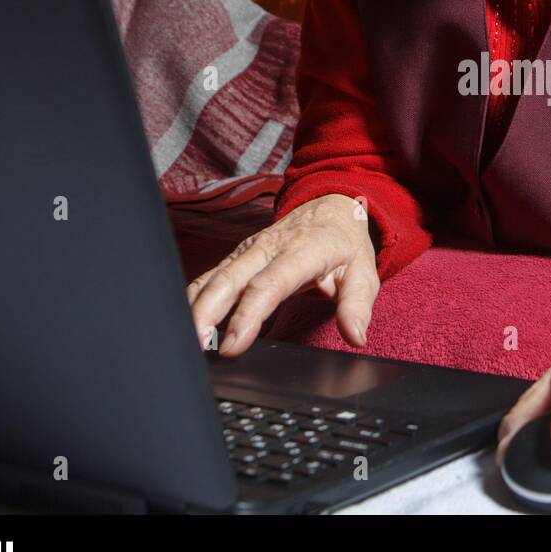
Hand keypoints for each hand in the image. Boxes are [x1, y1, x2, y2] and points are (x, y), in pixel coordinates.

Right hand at [186, 194, 377, 355]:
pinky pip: (210, 276)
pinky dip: (195, 298)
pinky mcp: (237, 256)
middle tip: (197, 345)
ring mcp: (249, 250)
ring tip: (187, 340)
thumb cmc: (344, 243)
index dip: (249, 315)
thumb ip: (358, 304)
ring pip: (215, 277)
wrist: (330, 206)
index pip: (270, 284)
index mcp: (301, 251)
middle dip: (209, 313)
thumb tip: (355, 336)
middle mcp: (269, 248)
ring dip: (197, 307)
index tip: (233, 344)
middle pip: (231, 280)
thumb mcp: (364, 271)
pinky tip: (187, 322)